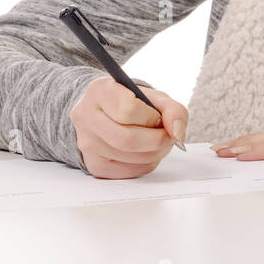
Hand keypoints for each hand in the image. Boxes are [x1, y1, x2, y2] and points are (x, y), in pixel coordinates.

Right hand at [70, 75, 188, 178]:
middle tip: (167, 137)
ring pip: (129, 157)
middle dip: (157, 140)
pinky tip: (145, 152)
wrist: (107, 113)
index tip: (158, 117)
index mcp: (99, 91)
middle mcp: (86, 116)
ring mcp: (87, 143)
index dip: (151, 117)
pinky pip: (127, 172)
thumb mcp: (155, 97)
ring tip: (158, 143)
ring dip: (155, 153)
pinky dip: (145, 164)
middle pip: (127, 138)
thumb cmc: (132, 103)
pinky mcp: (94, 164)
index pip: (128, 110)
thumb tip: (177, 134)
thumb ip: (173, 110)